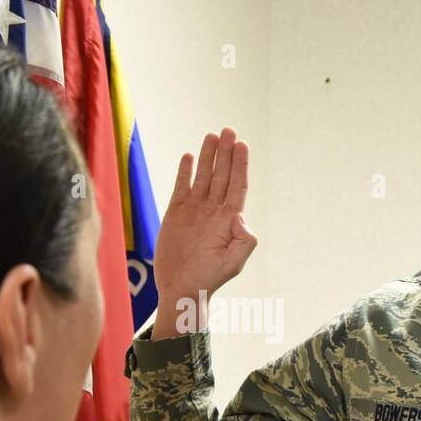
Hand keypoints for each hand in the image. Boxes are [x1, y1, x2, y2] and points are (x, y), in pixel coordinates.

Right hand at [152, 127, 256, 338]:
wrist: (181, 289)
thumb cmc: (209, 279)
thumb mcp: (234, 263)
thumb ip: (244, 240)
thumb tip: (240, 215)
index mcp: (229, 220)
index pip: (237, 186)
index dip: (240, 165)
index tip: (242, 144)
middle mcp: (213, 211)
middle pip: (222, 175)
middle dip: (226, 153)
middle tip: (228, 131)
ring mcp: (195, 211)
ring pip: (203, 177)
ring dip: (207, 157)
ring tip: (211, 136)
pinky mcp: (175, 214)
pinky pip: (181, 188)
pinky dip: (184, 172)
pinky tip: (188, 156)